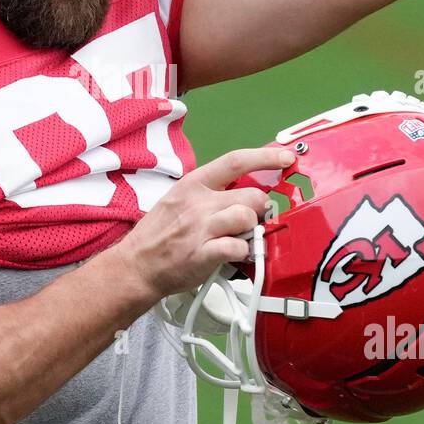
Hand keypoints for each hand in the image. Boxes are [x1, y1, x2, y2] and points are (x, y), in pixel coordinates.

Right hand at [113, 146, 294, 298]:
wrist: (136, 266)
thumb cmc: (160, 234)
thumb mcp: (179, 200)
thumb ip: (211, 194)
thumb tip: (246, 191)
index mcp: (193, 184)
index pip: (235, 161)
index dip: (266, 158)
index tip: (286, 158)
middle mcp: (198, 202)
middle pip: (251, 195)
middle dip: (259, 209)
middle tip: (250, 221)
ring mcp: (201, 228)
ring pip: (248, 218)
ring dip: (251, 231)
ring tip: (238, 238)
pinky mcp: (204, 254)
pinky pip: (239, 247)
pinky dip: (242, 253)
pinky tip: (232, 255)